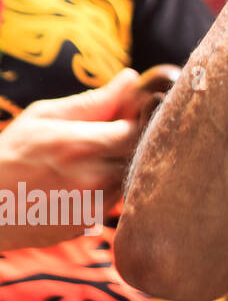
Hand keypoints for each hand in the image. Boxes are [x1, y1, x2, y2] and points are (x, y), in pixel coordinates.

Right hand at [0, 69, 142, 249]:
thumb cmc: (10, 153)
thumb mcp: (44, 116)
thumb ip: (94, 101)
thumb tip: (131, 78)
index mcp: (81, 145)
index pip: (140, 129)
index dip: (139, 119)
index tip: (127, 114)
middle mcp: (94, 178)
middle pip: (141, 154)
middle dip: (132, 141)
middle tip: (108, 134)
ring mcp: (94, 204)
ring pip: (130, 175)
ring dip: (119, 164)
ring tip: (85, 159)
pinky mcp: (91, 222)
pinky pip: (115, 197)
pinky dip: (107, 186)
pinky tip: (79, 180)